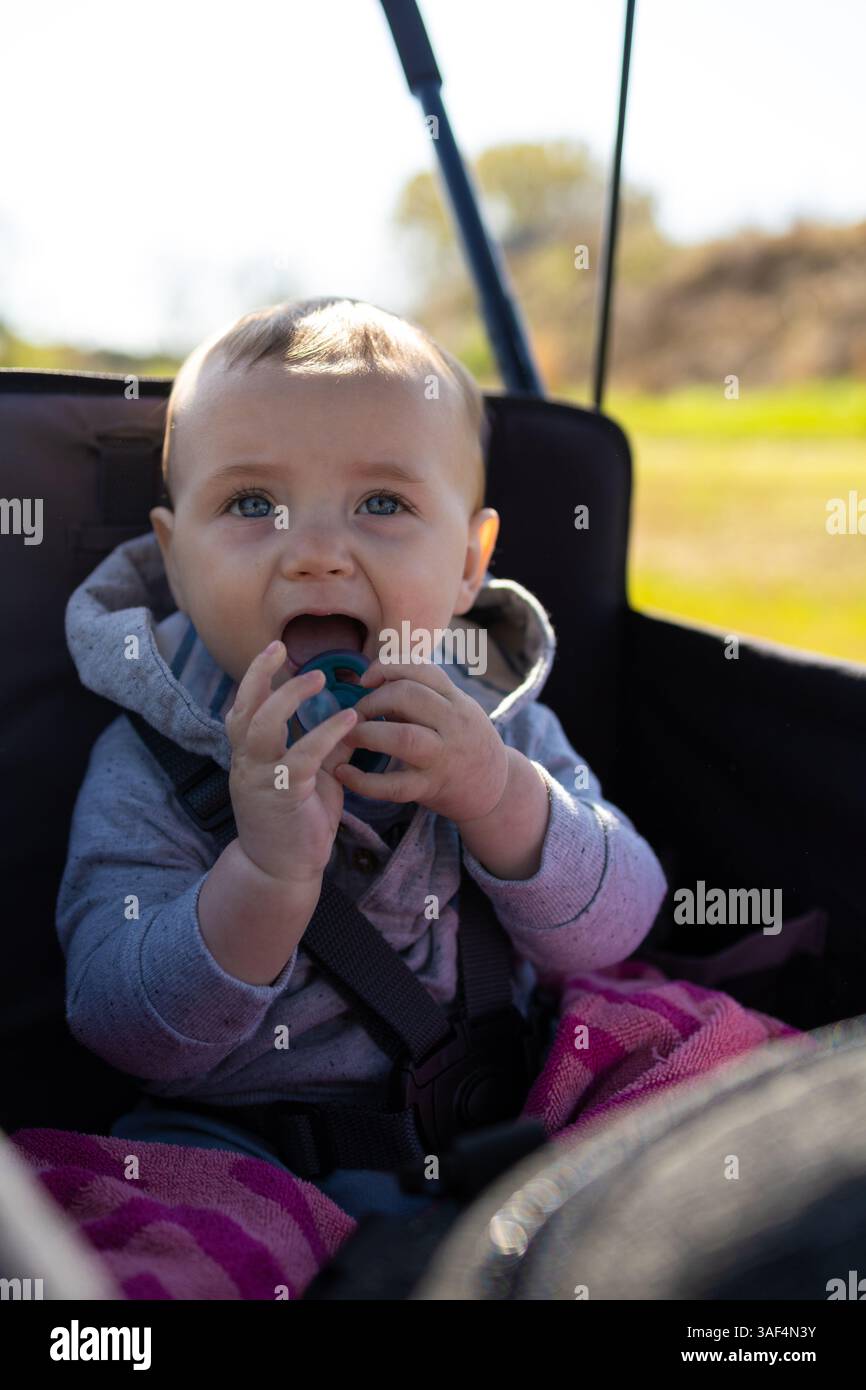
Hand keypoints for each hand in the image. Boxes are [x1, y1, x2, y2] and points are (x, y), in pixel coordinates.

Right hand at [224, 640, 358, 884]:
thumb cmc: (295, 821)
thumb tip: (346, 717)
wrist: (281, 870)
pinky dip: (325, 734)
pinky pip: (301, 757)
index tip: (274, 651)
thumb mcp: (308, 776)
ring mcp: (260, 778)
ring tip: (319, 677)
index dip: (255, 677)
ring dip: (289, 697)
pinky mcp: (283, 795)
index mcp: (249, 756)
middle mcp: (247, 762)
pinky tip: (348, 721)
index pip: (242, 707)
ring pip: (262, 727)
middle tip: (282, 648)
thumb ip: (319, 747)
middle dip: (259, 674)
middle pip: (243, 708)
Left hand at [333, 657, 509, 821]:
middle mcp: (454, 724)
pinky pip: (394, 785)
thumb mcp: (455, 709)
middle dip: (372, 701)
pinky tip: (343, 773)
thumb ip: (424, 693)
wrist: (496, 788)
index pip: (421, 668)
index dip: (386, 666)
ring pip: (403, 737)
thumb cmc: (464, 743)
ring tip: (348, 737)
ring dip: (367, 734)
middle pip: (409, 696)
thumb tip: (377, 675)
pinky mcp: (432, 788)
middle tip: (356, 714)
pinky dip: (363, 780)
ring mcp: (444, 757)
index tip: (365, 679)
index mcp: (457, 700)